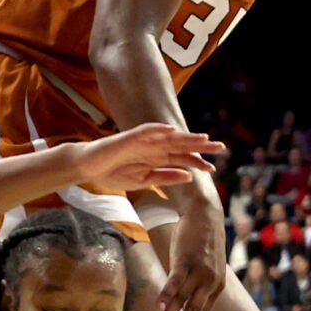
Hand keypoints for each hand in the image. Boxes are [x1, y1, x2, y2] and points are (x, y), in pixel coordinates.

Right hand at [71, 124, 225, 193]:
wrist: (89, 167)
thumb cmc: (114, 173)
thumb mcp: (143, 180)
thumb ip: (165, 177)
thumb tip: (189, 176)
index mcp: (156, 158)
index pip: (181, 158)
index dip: (197, 162)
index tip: (213, 168)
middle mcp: (153, 147)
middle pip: (180, 145)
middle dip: (200, 146)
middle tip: (221, 147)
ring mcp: (142, 141)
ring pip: (168, 136)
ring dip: (185, 136)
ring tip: (203, 138)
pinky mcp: (129, 137)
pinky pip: (145, 130)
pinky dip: (158, 129)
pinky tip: (171, 130)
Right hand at [157, 204, 227, 310]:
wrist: (205, 214)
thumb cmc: (202, 240)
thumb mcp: (207, 265)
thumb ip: (201, 282)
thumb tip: (190, 297)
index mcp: (216, 285)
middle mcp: (210, 282)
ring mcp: (199, 272)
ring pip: (183, 300)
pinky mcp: (186, 261)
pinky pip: (175, 282)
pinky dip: (167, 296)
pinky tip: (159, 308)